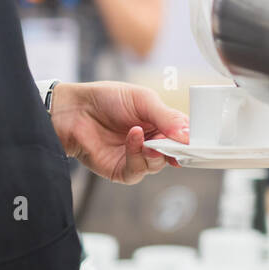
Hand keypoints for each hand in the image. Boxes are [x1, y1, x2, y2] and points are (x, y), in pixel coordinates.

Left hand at [49, 82, 188, 183]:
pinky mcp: (120, 170)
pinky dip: (137, 155)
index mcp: (160, 124)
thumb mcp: (143, 99)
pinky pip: (137, 171)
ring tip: (149, 138)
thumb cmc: (106, 98)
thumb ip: (167, 117)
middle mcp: (150, 143)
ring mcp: (136, 157)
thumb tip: (188, 135)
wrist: (73, 109)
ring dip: (155, 152)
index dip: (190, 139)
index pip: (183, 136)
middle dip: (175, 148)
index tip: (195, 139)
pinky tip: (133, 138)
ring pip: (157, 164)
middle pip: (174, 154)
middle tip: (176, 141)